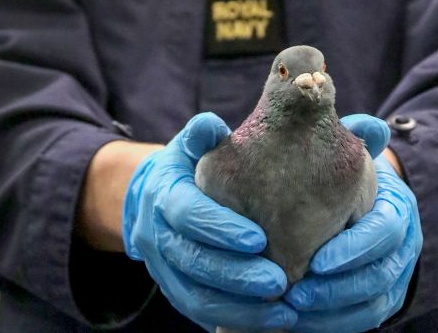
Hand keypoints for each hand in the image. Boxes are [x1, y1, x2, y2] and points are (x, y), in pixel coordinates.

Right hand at [122, 113, 297, 331]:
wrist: (153, 199)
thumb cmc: (189, 168)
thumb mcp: (191, 146)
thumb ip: (203, 135)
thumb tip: (212, 124)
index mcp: (164, 195)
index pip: (186, 213)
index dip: (219, 228)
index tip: (258, 239)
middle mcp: (157, 235)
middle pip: (192, 261)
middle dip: (237, 275)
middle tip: (281, 282)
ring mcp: (163, 268)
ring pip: (195, 295)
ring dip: (240, 307)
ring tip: (284, 312)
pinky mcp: (175, 290)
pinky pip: (199, 311)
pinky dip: (234, 318)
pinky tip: (271, 322)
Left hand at [284, 114, 422, 332]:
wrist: (356, 202)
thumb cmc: (341, 178)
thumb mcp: (347, 156)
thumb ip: (354, 140)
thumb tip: (368, 126)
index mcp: (396, 210)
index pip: (385, 233)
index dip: (353, 249)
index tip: (315, 261)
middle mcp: (402, 248)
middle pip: (381, 277)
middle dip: (338, 290)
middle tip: (296, 295)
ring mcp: (393, 278)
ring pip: (373, 306)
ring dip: (332, 314)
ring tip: (292, 313)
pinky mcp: (378, 301)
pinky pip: (362, 321)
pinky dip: (331, 326)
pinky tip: (296, 324)